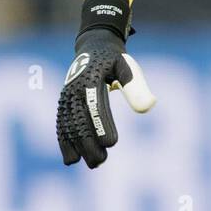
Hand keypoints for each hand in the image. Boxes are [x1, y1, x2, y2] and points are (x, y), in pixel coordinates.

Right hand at [57, 0, 156, 168]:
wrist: (94, 46)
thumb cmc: (115, 60)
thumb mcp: (129, 67)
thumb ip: (137, 86)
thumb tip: (149, 107)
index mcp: (90, 78)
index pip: (95, 105)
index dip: (102, 124)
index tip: (112, 143)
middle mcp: (74, 88)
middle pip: (79, 120)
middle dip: (89, 142)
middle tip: (102, 161)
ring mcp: (66, 96)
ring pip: (69, 125)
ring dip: (78, 146)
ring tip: (93, 164)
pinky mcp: (63, 103)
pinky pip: (61, 124)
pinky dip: (64, 141)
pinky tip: (71, 159)